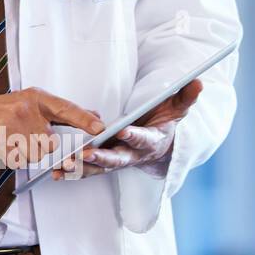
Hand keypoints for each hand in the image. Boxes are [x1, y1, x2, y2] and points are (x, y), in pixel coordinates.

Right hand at [0, 87, 105, 169]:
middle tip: (24, 137)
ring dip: (25, 154)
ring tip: (11, 141)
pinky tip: (2, 147)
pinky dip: (11, 159)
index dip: (84, 120)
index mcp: (35, 98)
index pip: (65, 109)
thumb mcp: (30, 102)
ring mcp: (10, 125)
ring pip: (34, 156)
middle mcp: (25, 110)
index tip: (101, 128)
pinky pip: (17, 161)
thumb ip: (62, 112)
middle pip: (50, 144)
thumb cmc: (0, 111)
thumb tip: (95, 114)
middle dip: (40, 147)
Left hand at [50, 78, 202, 180]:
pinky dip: (73, 172)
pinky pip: (88, 170)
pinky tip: (55, 173)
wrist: (161, 146)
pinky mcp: (105, 163)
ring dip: (82, 168)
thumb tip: (198, 81)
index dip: (134, 135)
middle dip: (103, 157)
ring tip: (64, 166)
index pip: (143, 139)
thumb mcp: (178, 108)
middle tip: (86, 153)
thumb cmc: (165, 122)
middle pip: (118, 159)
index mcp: (151, 141)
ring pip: (100, 168)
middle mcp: (133, 154)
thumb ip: (186, 96)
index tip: (123, 130)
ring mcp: (118, 160)